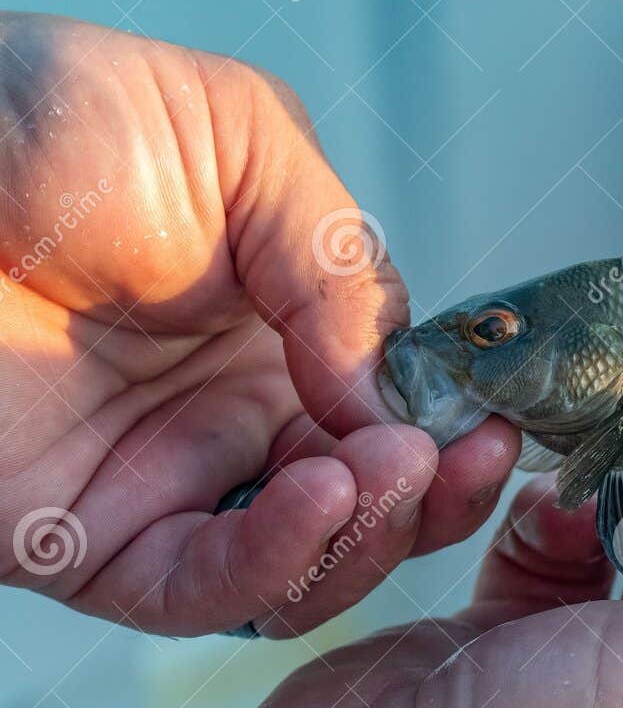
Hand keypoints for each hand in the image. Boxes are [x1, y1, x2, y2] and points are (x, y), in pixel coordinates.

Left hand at [0, 13, 516, 635]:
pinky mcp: (83, 543)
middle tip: (464, 462)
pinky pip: (198, 589)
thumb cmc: (34, 118)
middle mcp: (234, 411)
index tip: (492, 421)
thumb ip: (337, 261)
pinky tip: (323, 499)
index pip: (398, 402)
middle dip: (431, 491)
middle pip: (368, 498)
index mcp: (281, 318)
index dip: (452, 421)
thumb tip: (392, 395)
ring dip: (372, 532)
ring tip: (393, 471)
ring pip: (304, 562)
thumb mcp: (237, 137)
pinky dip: (275, 562)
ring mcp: (163, 482)